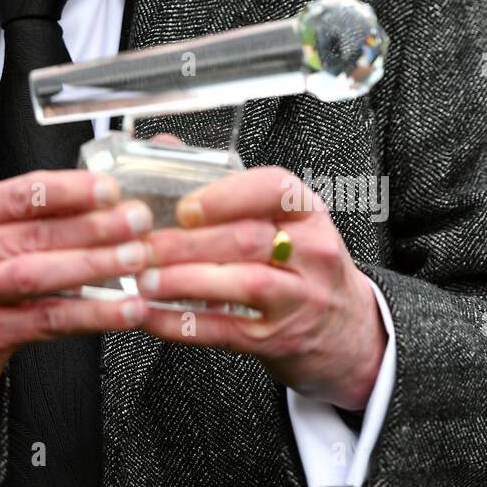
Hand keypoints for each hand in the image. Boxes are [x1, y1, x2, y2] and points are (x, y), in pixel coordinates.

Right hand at [0, 170, 153, 403]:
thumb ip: (24, 218)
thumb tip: (98, 200)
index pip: (20, 193)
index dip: (69, 189)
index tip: (110, 188)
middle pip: (35, 233)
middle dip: (94, 225)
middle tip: (137, 221)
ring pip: (39, 274)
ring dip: (94, 265)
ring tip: (136, 259)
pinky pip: (48, 320)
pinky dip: (92, 314)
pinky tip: (125, 310)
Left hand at [135, 164, 387, 411]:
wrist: (345, 331)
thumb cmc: (299, 262)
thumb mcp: (281, 218)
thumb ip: (223, 186)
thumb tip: (162, 147)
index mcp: (305, 209)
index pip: (274, 188)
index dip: (226, 196)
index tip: (185, 207)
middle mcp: (311, 250)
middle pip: (248, 239)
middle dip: (188, 242)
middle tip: (142, 245)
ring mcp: (299, 297)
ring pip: (243, 283)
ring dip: (185, 281)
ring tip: (143, 278)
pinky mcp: (277, 339)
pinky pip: (226, 330)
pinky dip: (182, 323)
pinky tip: (150, 314)